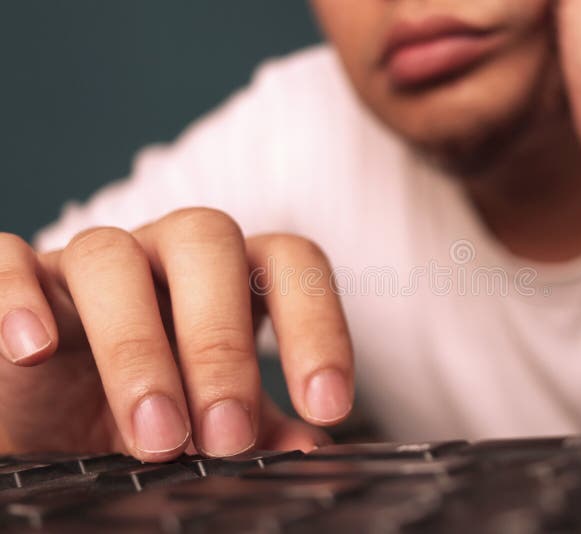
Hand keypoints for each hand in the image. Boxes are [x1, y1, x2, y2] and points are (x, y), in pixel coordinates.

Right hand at [0, 208, 353, 460]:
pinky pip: (8, 260)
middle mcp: (168, 253)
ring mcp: (93, 261)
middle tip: (227, 436)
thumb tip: (314, 451)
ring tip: (158, 435)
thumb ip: (264, 427)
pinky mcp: (22, 279)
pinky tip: (34, 352)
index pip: (292, 262)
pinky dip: (17, 298)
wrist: (59, 412)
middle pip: (208, 242)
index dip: (317, 324)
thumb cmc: (154, 404)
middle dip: (220, 343)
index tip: (325, 407)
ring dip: (135, 347)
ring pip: (110, 256)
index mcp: (233, 274)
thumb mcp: (214, 416)